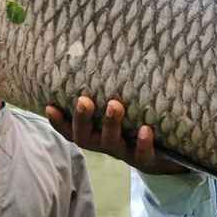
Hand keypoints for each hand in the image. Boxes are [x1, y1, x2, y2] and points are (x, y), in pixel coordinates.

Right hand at [46, 97, 185, 174]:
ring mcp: (126, 153)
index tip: (49, 106)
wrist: (166, 159)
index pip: (72, 130)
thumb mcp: (121, 112)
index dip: (59, 122)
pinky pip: (143, 154)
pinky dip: (143, 143)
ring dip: (111, 124)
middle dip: (82, 118)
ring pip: (112, 143)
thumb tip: (99, 57)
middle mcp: (106, 144)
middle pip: (86, 137)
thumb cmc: (137, 126)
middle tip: (83, 100)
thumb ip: (109, 93)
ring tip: (114, 105)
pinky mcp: (148, 159)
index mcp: (96, 134)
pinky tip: (145, 129)